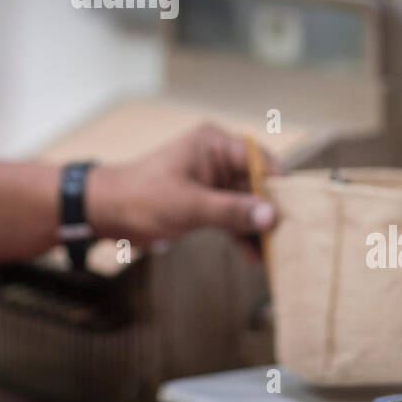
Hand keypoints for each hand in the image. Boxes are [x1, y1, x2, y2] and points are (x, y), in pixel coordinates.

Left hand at [85, 124, 281, 249]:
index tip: (295, 213)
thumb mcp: (189, 205)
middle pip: (257, 184)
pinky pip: (232, 217)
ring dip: (257, 227)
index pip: (260, 161)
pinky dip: (241, 234)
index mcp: (215, 145)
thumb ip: (231, 211)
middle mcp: (218, 159)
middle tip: (288, 239)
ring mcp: (212, 182)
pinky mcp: (205, 203)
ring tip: (274, 253)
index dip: (279, 186)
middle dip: (270, 211)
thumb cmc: (142, 197)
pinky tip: (253, 256)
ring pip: (246, 204)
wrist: (106, 212)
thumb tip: (270, 215)